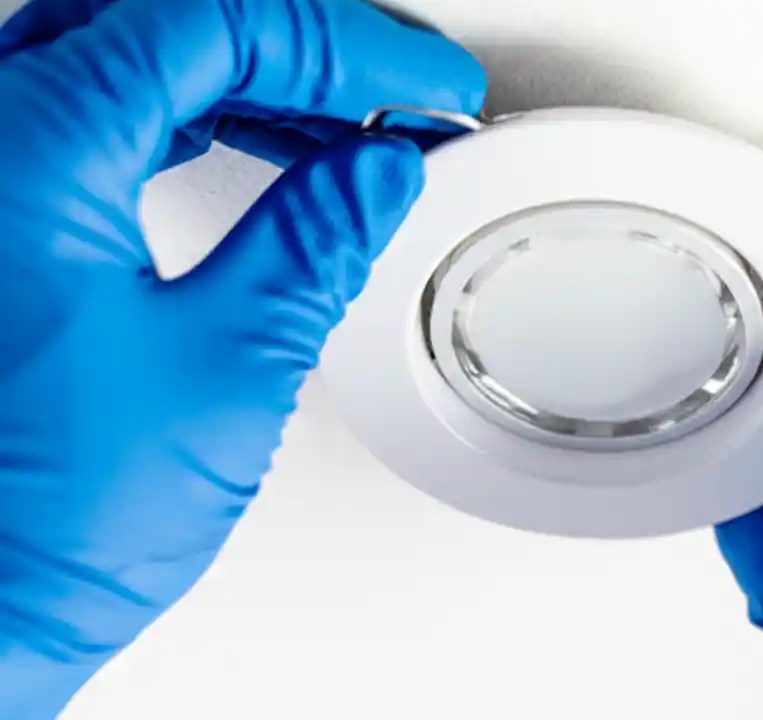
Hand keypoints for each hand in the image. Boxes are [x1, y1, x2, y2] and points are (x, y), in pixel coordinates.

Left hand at [0, 0, 483, 714]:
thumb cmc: (42, 525)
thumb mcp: (225, 361)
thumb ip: (312, 241)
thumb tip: (378, 172)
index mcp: (27, 151)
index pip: (212, 28)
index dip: (343, 48)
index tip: (419, 86)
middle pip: (163, 27)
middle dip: (299, 53)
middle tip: (391, 95)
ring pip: (124, 64)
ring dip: (246, 83)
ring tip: (343, 129)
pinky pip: (93, 126)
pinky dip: (187, 124)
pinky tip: (256, 157)